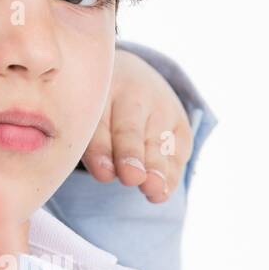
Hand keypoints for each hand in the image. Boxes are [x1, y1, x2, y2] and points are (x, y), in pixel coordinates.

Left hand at [80, 47, 193, 202]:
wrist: (131, 78)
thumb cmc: (99, 108)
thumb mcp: (88, 117)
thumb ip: (92, 145)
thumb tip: (106, 175)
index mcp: (101, 92)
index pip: (98, 125)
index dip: (101, 150)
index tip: (104, 174)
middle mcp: (134, 97)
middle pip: (130, 132)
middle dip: (132, 155)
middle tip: (132, 177)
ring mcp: (161, 108)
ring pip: (157, 143)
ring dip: (156, 169)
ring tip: (153, 190)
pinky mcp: (180, 124)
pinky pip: (178, 150)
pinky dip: (171, 173)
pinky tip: (162, 192)